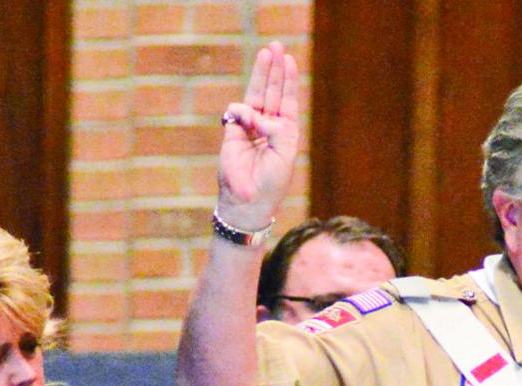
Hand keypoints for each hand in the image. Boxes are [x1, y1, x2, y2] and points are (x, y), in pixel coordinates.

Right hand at [216, 40, 298, 229]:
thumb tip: (258, 116)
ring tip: (266, 53)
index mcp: (285, 134)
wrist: (248, 203)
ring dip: (261, 75)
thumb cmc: (271, 183)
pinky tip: (250, 119)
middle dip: (274, 70)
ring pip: (255, 97)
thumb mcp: (284, 154)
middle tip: (276, 46)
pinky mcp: (233, 134)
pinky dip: (243, 111)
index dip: (287, 81)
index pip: (286, 101)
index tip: (289, 60)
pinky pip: (238, 113)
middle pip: (271, 93)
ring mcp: (249, 130)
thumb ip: (278, 130)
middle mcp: (267, 129)